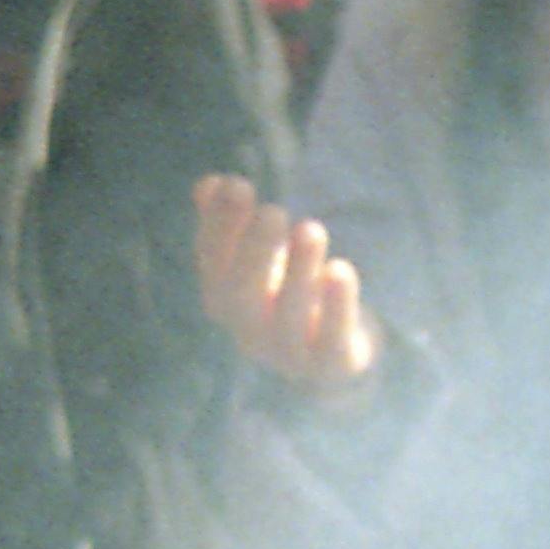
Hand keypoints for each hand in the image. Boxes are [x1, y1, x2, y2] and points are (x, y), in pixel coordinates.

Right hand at [193, 174, 379, 395]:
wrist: (331, 355)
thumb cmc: (286, 291)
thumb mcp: (260, 256)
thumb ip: (233, 222)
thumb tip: (210, 185)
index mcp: (223, 298)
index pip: (212, 261)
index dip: (219, 225)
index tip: (236, 186)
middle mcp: (248, 329)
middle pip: (240, 295)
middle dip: (254, 251)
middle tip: (273, 213)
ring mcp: (287, 352)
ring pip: (287, 317)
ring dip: (298, 271)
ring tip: (310, 229)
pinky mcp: (330, 363)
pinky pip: (331, 342)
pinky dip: (335, 307)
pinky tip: (339, 270)